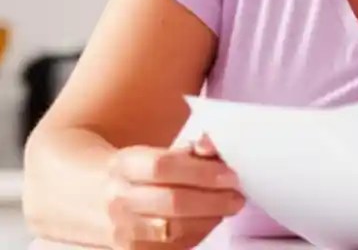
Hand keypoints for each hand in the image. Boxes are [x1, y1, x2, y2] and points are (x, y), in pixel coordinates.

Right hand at [104, 135, 244, 248]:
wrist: (91, 198)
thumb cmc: (138, 172)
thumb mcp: (156, 151)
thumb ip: (192, 149)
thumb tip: (214, 147)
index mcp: (124, 165)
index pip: (163, 167)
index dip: (201, 172)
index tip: (230, 175)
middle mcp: (118, 199)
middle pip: (172, 202)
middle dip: (214, 200)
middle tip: (237, 195)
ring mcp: (121, 230)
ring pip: (174, 230)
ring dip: (209, 219)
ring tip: (228, 207)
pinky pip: (173, 248)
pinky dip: (198, 234)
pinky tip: (209, 221)